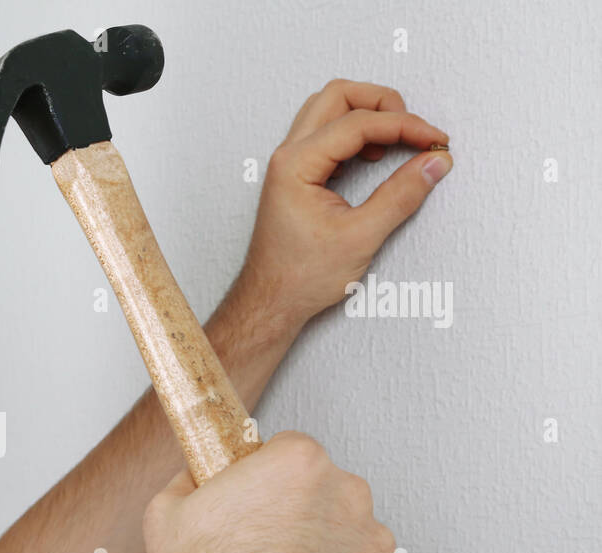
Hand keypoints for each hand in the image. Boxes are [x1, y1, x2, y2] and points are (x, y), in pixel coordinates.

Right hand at [139, 431, 410, 552]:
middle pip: (329, 493)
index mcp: (296, 467)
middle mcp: (348, 498)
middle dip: (302, 517)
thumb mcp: (166, 518)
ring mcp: (378, 551)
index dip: (268, 481)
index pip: (292, 451)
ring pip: (352, 540)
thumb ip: (193, 480)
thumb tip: (200, 476)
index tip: (256, 504)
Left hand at [234, 79, 451, 333]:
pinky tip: (375, 158)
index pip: (359, 122)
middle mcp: (287, 156)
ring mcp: (288, 164)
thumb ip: (401, 195)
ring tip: (397, 144)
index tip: (436, 141)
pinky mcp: (295, 176)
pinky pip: (326, 135)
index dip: (405, 125)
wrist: (270, 303)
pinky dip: (355, 135)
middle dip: (383, 103)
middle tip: (414, 130)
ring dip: (368, 115)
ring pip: (329, 110)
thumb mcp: (361, 237)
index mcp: (296, 165)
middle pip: (338, 96)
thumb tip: (435, 162)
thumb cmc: (300, 278)